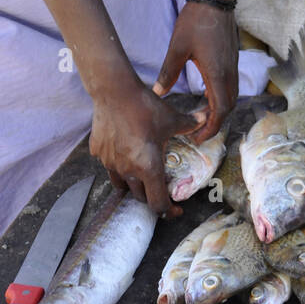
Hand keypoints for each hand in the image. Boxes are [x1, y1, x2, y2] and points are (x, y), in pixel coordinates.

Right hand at [89, 76, 200, 217]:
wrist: (115, 92)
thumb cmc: (146, 107)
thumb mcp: (172, 119)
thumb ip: (191, 124)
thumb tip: (207, 120)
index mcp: (148, 168)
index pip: (158, 204)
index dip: (169, 211)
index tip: (176, 209)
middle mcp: (127, 171)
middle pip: (140, 198)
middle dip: (152, 197)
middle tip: (162, 187)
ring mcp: (110, 163)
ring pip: (122, 185)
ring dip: (134, 185)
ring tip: (142, 174)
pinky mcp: (98, 152)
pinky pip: (109, 165)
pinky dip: (119, 165)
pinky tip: (125, 151)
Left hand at [152, 1, 238, 144]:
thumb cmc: (196, 21)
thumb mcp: (177, 48)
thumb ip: (169, 72)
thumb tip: (157, 94)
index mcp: (216, 74)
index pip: (219, 111)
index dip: (210, 128)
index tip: (198, 137)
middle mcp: (229, 73)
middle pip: (228, 107)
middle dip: (215, 123)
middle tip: (198, 133)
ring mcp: (233, 65)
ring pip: (231, 97)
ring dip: (219, 110)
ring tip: (202, 118)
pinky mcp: (232, 59)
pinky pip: (231, 86)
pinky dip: (221, 97)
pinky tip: (207, 96)